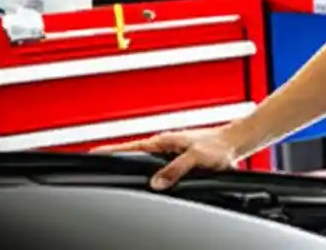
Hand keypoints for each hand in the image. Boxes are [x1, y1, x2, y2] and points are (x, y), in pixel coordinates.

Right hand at [91, 125, 241, 189]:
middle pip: (133, 155)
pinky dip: (150, 174)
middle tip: (97, 163)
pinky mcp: (177, 162)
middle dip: (117, 160)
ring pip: (145, 163)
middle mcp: (164, 147)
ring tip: (117, 173)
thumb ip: (176, 169)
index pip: (130, 147)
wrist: (233, 144)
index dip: (110, 151)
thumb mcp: (195, 157)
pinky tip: (147, 180)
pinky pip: (158, 169)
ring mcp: (169, 154)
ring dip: (134, 167)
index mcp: (163, 141)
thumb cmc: (218, 146)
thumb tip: (155, 182)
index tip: (92, 154)